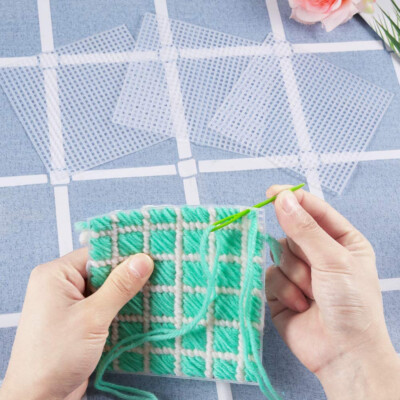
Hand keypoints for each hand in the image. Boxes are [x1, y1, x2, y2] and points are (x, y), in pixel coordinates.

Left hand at [0, 249, 153, 399]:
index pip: (96, 253)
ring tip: (155, 289)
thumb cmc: (56, 356)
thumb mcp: (92, 317)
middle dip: (128, 275)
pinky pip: (102, 304)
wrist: (38, 399)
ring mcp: (68, 303)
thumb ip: (119, 286)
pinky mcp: (77, 319)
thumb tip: (143, 260)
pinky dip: (119, 306)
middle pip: (102, 270)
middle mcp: (60, 284)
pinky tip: (140, 307)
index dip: (124, 253)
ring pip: (105, 288)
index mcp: (55, 274)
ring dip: (126, 293)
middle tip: (159, 272)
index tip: (151, 255)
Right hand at [265, 185, 399, 399]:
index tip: (272, 192)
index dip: (293, 199)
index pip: (313, 210)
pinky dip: (283, 291)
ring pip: (277, 255)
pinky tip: (301, 305)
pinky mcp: (282, 291)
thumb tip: (282, 199)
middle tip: (312, 267)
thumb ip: (304, 229)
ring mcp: (299, 273)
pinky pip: (270, 277)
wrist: (344, 355)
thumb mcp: (333, 260)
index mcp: (341, 241)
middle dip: (298, 252)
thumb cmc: (353, 306)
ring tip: (312, 293)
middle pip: (290, 233)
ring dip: (294, 275)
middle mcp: (318, 254)